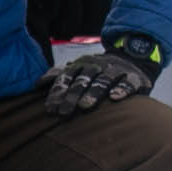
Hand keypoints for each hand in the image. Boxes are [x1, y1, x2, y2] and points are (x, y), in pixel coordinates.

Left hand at [42, 32, 160, 117]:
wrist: (132, 58)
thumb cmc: (98, 70)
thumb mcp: (78, 70)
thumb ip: (59, 76)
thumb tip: (38, 84)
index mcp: (81, 65)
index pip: (66, 78)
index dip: (58, 93)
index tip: (50, 109)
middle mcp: (97, 66)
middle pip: (83, 80)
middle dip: (72, 95)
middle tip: (64, 112)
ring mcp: (116, 70)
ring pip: (103, 80)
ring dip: (93, 92)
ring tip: (85, 106)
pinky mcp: (133, 76)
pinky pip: (128, 82)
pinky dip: (122, 89)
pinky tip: (115, 98)